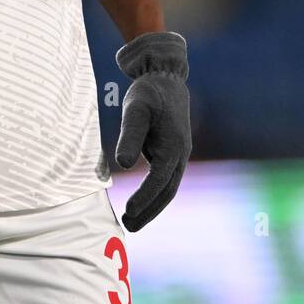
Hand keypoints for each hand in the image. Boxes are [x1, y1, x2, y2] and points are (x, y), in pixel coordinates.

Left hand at [113, 31, 191, 230]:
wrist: (165, 76)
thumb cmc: (148, 92)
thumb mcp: (135, 109)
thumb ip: (129, 135)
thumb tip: (123, 164)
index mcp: (174, 145)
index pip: (159, 180)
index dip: (144, 198)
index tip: (128, 212)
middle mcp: (180, 153)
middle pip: (167, 191)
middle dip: (149, 211)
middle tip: (128, 226)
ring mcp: (179, 154)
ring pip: (168, 188)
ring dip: (152, 206)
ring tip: (131, 221)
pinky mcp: (172, 152)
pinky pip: (165, 179)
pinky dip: (154, 194)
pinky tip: (139, 202)